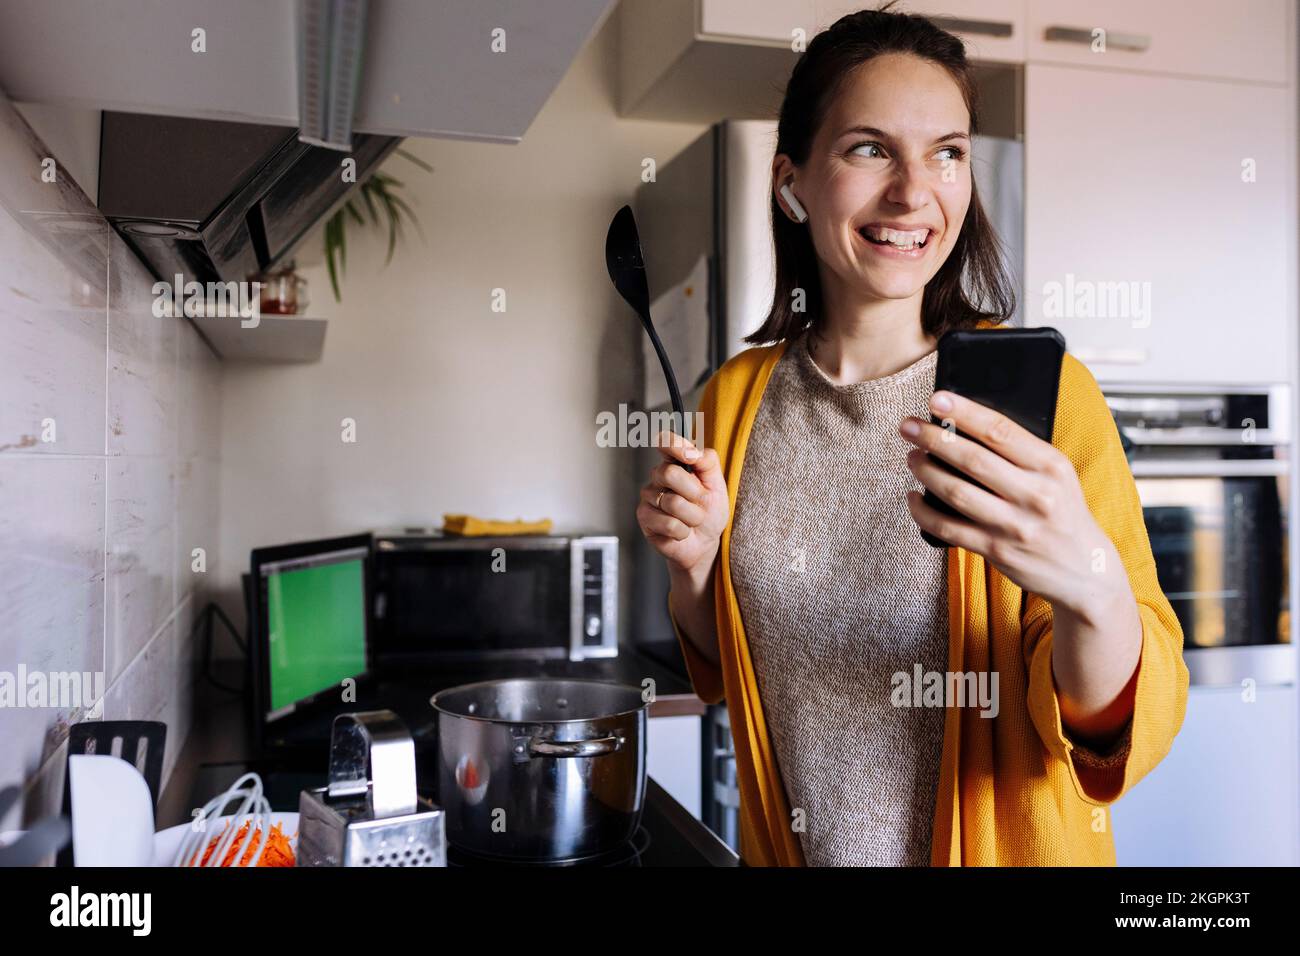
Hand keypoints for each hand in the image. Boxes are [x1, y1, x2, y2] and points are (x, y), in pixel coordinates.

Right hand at [637, 430, 728, 576]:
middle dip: (695, 493)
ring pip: (673, 503)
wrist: (704, 542)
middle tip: (701, 503)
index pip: (667, 443)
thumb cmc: (709, 511)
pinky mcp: (644, 518)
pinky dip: (683, 532)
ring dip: (693, 517)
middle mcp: (658, 476)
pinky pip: (670, 524)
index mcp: (675, 462)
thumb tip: (691, 451)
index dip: (674, 445)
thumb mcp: (717, 484)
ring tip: (692, 520)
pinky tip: (681, 532)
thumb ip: (707, 461)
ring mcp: (648, 497)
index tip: (690, 455)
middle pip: (670, 473)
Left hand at [898, 390, 1124, 616]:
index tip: (937, 400)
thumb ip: (1023, 455)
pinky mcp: (997, 551)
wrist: (1086, 572)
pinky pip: (949, 528)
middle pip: (972, 459)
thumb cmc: (1064, 514)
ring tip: (912, 457)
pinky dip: (924, 512)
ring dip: (926, 471)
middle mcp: (1035, 495)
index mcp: (1052, 467)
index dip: (964, 413)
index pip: (1001, 431)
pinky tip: (914, 498)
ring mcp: (1015, 525)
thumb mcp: (1058, 476)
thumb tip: (968, 426)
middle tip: (908, 426)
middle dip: (933, 438)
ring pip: (956, 492)